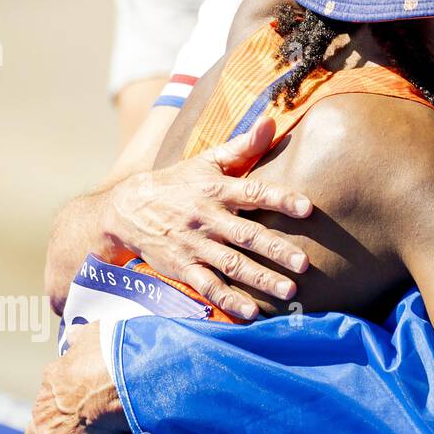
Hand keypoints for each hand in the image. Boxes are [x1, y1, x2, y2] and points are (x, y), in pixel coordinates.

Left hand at [22, 322, 128, 433]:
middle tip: (78, 418)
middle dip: (55, 414)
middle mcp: (44, 397)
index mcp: (55, 373)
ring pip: (34, 432)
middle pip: (42, 409)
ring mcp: (45, 421)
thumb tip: (72, 335)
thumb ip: (81, 336)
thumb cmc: (112, 356)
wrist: (119, 383)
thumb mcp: (95, 334)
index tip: (80, 398)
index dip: (65, 394)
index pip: (52, 386)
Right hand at [103, 116, 311, 318]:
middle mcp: (207, 219)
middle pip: (246, 235)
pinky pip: (207, 287)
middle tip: (306, 263)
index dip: (280, 199)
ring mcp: (194, 246)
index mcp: (216, 190)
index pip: (253, 192)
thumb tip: (272, 120)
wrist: (125, 210)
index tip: (307, 208)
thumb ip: (243, 146)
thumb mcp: (206, 161)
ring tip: (289, 291)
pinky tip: (252, 313)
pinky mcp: (182, 268)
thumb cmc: (178, 182)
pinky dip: (228, 301)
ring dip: (261, 279)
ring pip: (231, 265)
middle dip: (277, 249)